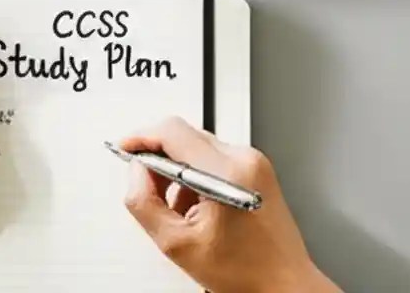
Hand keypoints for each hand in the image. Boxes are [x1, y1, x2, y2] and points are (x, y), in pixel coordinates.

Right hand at [120, 118, 340, 292]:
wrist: (283, 283)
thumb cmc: (244, 271)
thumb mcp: (177, 244)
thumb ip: (145, 203)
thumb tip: (136, 173)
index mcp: (227, 173)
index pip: (172, 132)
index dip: (142, 138)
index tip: (126, 149)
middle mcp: (245, 158)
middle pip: (184, 136)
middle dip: (159, 160)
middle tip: (148, 190)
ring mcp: (254, 162)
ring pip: (197, 147)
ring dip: (178, 171)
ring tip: (181, 211)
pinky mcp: (257, 169)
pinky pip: (214, 159)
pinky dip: (197, 177)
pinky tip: (199, 209)